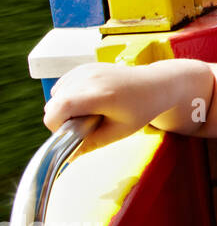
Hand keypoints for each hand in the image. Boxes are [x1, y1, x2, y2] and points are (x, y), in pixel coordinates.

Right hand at [43, 62, 163, 153]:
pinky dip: (68, 94)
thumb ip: (91, 143)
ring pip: (55, 94)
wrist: (155, 84)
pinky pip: (63, 84)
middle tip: (84, 124)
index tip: (72, 132)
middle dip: (61, 118)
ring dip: (63, 106)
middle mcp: (89, 78)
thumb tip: (68, 158)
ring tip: (89, 111)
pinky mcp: (84, 66)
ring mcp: (86, 70)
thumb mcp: (119, 131)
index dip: (57, 125)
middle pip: (53, 103)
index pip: (57, 109)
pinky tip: (87, 100)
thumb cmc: (141, 109)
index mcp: (99, 95)